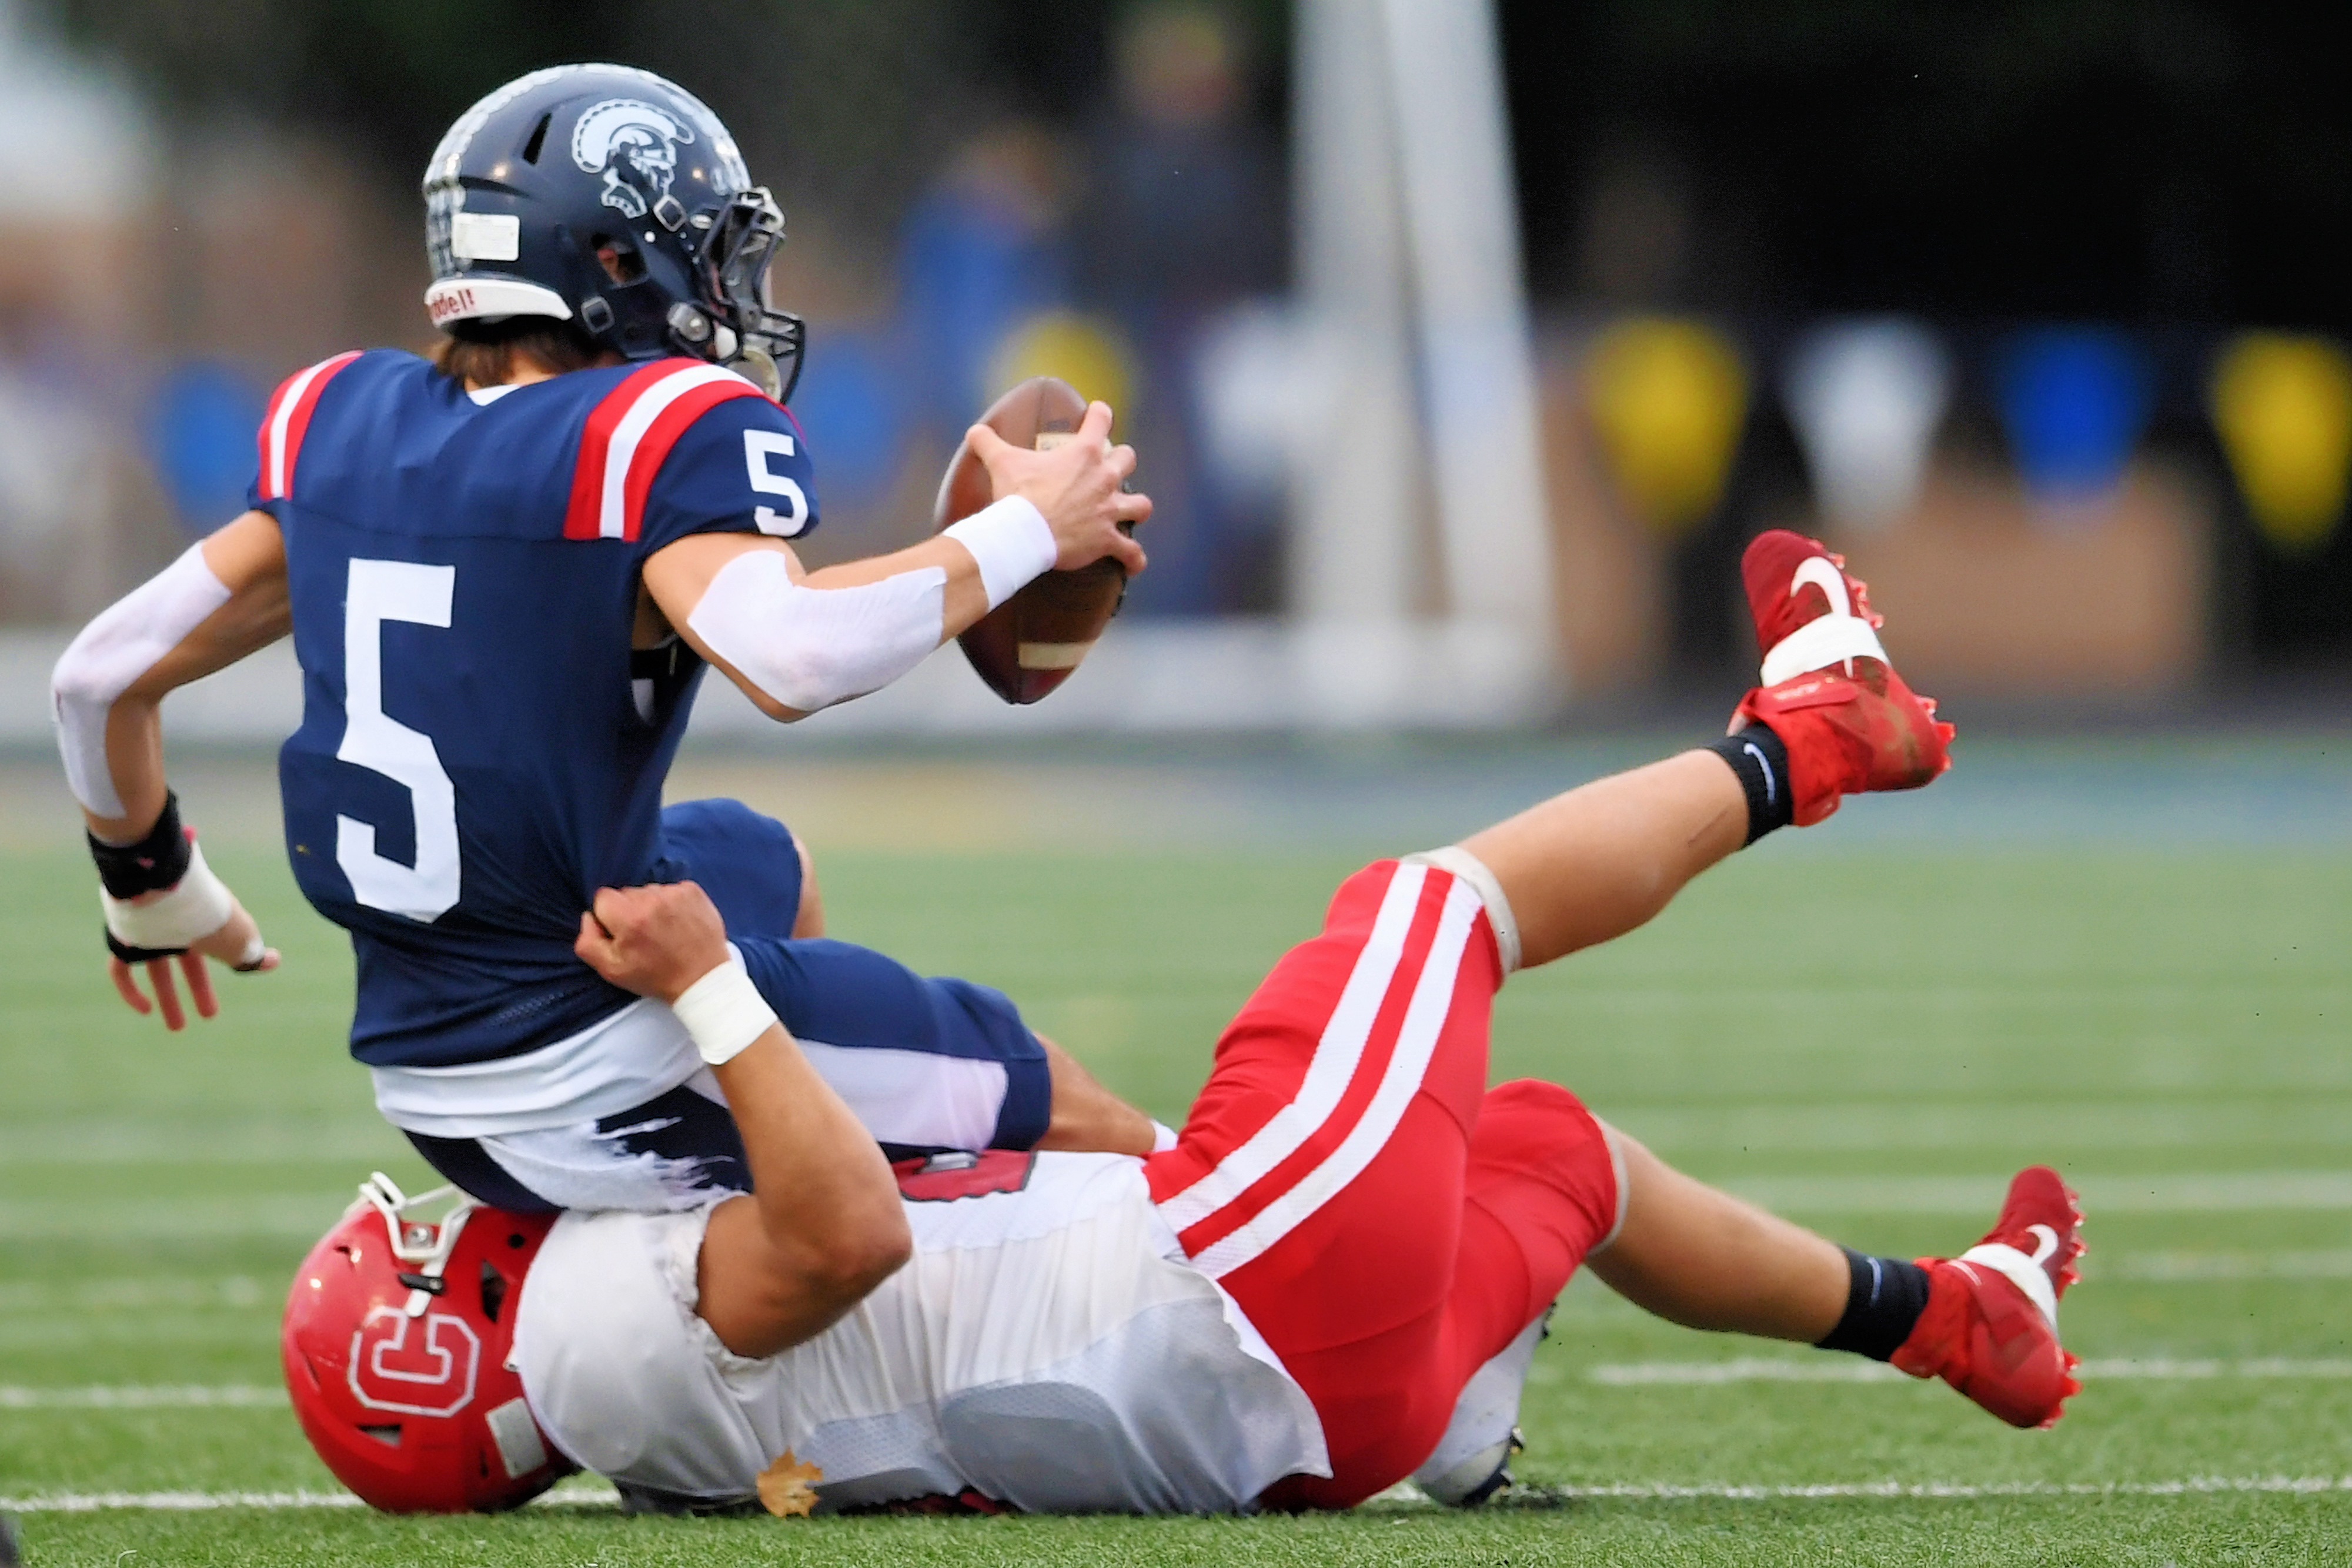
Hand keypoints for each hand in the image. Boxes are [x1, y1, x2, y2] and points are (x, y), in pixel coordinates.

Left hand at [109, 901, 279, 1032]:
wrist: (165, 892)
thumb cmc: (210, 917)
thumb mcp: (240, 939)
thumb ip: (252, 954)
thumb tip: (271, 960)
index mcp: (209, 919)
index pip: (218, 944)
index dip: (229, 961)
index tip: (239, 972)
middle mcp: (179, 924)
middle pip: (189, 961)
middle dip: (199, 988)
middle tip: (209, 1015)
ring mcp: (150, 933)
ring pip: (159, 969)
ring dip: (169, 998)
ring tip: (177, 1027)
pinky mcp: (124, 941)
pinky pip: (122, 971)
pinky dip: (132, 992)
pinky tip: (146, 1010)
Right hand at [575, 881, 732, 1004]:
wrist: (702, 979)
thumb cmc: (655, 976)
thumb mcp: (611, 970)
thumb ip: (588, 942)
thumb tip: (589, 917)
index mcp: (628, 917)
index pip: (602, 897)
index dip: (608, 916)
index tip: (622, 934)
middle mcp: (652, 899)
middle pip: (626, 893)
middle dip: (629, 910)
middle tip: (644, 935)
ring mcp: (675, 893)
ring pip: (648, 891)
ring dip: (651, 906)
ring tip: (663, 931)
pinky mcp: (693, 891)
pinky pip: (671, 889)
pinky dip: (671, 903)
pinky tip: (678, 923)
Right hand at [966, 400, 1151, 574]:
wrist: (1024, 533)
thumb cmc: (1017, 495)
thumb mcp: (1001, 462)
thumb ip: (988, 442)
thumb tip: (975, 431)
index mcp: (1084, 453)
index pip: (1101, 420)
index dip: (1100, 415)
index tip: (1098, 414)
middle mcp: (1104, 478)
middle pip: (1128, 459)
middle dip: (1120, 462)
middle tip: (1106, 470)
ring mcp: (1110, 510)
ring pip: (1141, 505)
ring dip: (1135, 507)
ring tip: (1127, 512)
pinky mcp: (1108, 539)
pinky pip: (1132, 551)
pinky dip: (1134, 558)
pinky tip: (1132, 562)